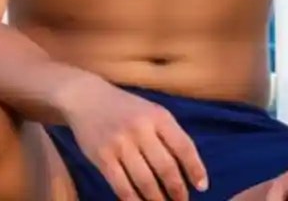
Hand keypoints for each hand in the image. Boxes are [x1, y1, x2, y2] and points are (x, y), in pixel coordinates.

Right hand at [58, 77, 208, 199]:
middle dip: (177, 190)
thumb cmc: (124, 107)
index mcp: (158, 116)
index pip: (184, 146)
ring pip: (146, 181)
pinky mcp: (103, 158)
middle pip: (166, 168)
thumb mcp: (151, 111)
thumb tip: (188, 169)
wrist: (85, 97)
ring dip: (158, 199)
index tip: (202, 187)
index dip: (195, 169)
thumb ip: (168, 134)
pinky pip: (122, 187)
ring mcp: (120, 144)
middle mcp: (141, 129)